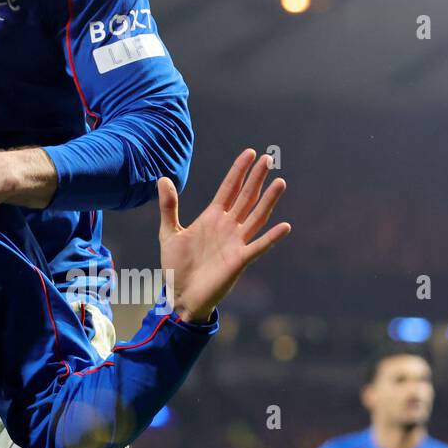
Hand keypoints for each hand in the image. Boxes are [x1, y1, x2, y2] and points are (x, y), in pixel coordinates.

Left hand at [158, 149, 291, 322]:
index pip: (229, 189)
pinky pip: (258, 246)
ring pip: (256, 217)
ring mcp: (235, 242)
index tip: (249, 153)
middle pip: (246, 197)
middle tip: (269, 158)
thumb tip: (162, 178)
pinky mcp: (239, 260)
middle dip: (256, 178)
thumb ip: (169, 206)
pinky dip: (271, 237)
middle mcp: (227, 226)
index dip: (239, 171)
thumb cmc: (176, 265)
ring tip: (280, 182)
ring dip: (268, 201)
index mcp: (212, 217)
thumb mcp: (168, 232)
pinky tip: (284, 226)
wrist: (181, 295)